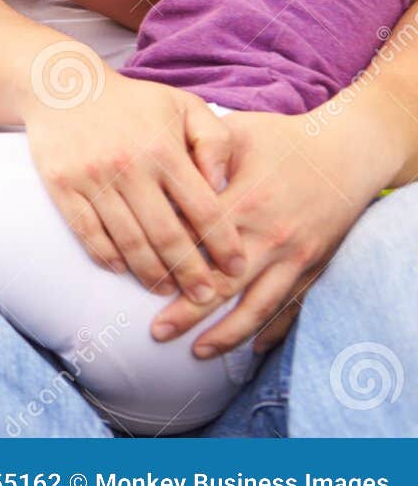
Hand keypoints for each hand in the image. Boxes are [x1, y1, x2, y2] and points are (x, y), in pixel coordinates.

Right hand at [23, 70, 244, 301]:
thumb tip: (225, 184)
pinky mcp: (62, 186)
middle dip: (191, 273)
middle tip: (206, 297)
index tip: (237, 269)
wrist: (62, 85)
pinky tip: (124, 269)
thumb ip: (215, 141)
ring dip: (151, 273)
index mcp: (164, 148)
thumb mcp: (183, 104)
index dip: (224, 245)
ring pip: (128, 241)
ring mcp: (92, 179)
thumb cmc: (132, 101)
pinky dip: (108, 257)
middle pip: (166, 235)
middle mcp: (129, 166)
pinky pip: (88, 233)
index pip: (204, 209)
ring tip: (167, 291)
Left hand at [151, 108, 394, 356]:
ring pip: (257, 305)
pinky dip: (272, 331)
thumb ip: (198, 152)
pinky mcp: (314, 266)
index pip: (196, 241)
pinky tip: (250, 350)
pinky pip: (292, 307)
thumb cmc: (281, 139)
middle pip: (222, 284)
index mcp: (244, 201)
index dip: (166, 262)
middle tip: (156, 333)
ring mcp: (295, 256)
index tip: (139, 280)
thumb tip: (161, 175)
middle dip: (188, 313)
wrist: (347, 152)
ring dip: (226, 333)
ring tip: (197, 352)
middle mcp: (270, 235)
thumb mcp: (236, 133)